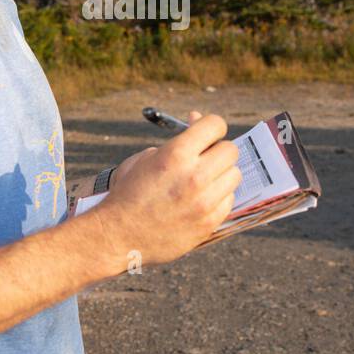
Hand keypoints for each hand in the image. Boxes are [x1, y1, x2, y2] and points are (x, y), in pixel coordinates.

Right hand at [95, 111, 239, 267]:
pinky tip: (200, 200)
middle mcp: (194, 176)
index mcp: (176, 154)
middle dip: (218, 151)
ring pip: (234, 175)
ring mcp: (204, 202)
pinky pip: (229, 200)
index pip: (215, 125)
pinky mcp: (209, 223)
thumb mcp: (147, 157)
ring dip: (221, 175)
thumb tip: (197, 119)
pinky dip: (219, 198)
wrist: (119, 234)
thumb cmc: (130, 192)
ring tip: (202, 182)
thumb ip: (177, 140)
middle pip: (230, 150)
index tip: (207, 134)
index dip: (211, 127)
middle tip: (205, 159)